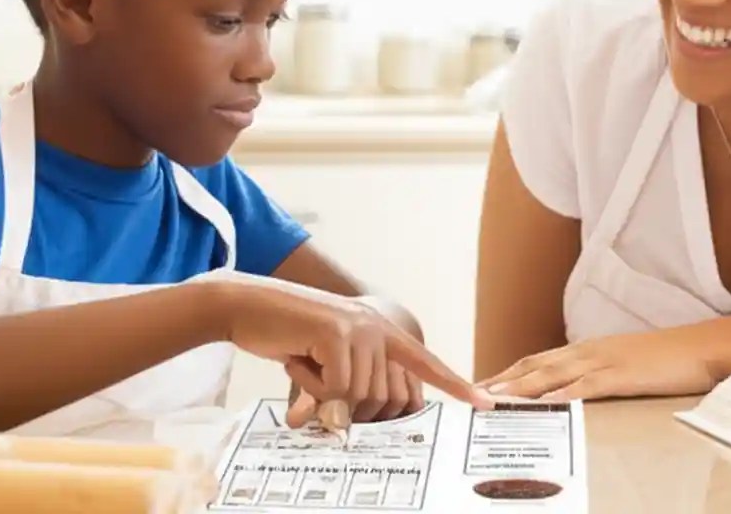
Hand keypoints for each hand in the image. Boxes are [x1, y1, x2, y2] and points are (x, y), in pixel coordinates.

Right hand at [215, 280, 488, 419]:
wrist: (245, 306)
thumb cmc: (283, 336)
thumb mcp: (323, 362)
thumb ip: (346, 386)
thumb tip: (350, 423)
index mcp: (381, 332)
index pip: (426, 364)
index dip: (455, 385)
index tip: (485, 404)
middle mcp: (377, 327)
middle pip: (383, 398)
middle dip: (348, 405)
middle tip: (316, 383)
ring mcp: (360, 328)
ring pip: (359, 396)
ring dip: (324, 393)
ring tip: (304, 363)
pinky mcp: (337, 334)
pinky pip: (336, 388)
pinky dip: (311, 385)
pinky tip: (297, 360)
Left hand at [477, 330, 714, 401]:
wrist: (700, 347)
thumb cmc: (665, 359)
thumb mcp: (623, 364)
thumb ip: (596, 374)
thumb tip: (573, 390)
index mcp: (588, 350)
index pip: (538, 361)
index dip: (509, 373)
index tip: (483, 385)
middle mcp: (588, 352)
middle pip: (536, 365)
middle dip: (503, 380)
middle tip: (474, 393)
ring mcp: (605, 362)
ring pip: (554, 373)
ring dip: (523, 387)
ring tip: (496, 398)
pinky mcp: (623, 375)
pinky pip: (588, 385)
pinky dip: (564, 394)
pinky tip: (548, 403)